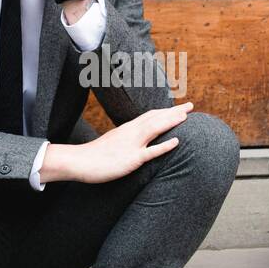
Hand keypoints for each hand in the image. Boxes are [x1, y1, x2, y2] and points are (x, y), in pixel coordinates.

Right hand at [42, 102, 193, 184]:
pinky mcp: (130, 159)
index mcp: (127, 129)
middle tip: (190, 106)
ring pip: (155, 129)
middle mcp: (131, 133)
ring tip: (186, 116)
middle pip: (156, 118)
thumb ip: (125, 141)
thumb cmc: (93, 155)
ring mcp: (131, 145)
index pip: (150, 116)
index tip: (178, 108)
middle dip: (174, 112)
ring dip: (171, 121)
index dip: (165, 112)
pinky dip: (164, 146)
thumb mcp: (112, 143)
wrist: (78, 161)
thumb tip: (134, 142)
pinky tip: (176, 141)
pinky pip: (150, 152)